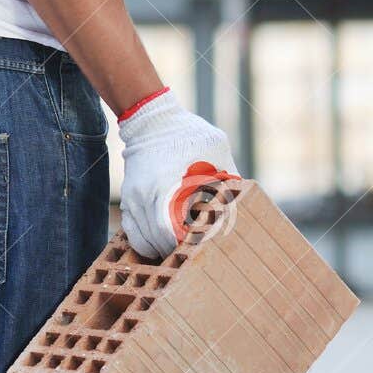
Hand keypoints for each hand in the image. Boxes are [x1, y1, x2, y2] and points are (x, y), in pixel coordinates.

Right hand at [118, 88, 237, 257]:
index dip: (184, 246)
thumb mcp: (216, 147)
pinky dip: (145, 242)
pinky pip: (131, 232)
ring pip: (141, 242)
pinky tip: (162, 239)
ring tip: (180, 248)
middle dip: (175, 251)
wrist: (151, 120)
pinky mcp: (127, 199)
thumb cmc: (188, 134)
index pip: (168, 232)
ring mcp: (132, 198)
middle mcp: (144, 195)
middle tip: (195, 251)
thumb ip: (229, 174)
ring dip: (160, 249)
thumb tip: (245, 199)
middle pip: (156, 242)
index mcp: (166, 185)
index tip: (200, 245)